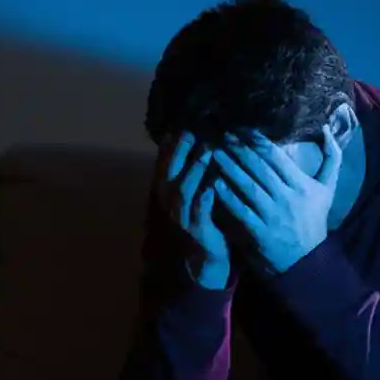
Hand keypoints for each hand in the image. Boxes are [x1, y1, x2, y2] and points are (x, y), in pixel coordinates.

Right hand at [156, 132, 229, 288]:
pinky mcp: (197, 229)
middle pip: (169, 172)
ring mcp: (181, 216)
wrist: (206, 256)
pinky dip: (206, 195)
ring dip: (195, 170)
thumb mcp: (194, 191)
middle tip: (192, 132)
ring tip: (207, 152)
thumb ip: (192, 169)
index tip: (181, 124)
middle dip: (180, 152)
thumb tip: (198, 138)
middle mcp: (170, 202)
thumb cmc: (204, 217)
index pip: (164, 162)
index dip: (171, 143)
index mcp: (168, 190)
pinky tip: (215, 182)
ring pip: (183, 190)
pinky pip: (200, 210)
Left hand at [211, 124, 341, 275]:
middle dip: (239, 150)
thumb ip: (332, 158)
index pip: (277, 157)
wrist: (307, 259)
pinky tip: (214, 184)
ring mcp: (273, 215)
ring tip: (215, 154)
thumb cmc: (314, 219)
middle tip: (222, 135)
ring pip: (248, 187)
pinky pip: (240, 210)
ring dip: (230, 169)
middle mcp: (288, 198)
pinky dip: (227, 197)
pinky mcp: (259, 232)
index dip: (257, 140)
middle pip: (260, 168)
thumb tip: (328, 128)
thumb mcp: (327, 189)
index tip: (241, 129)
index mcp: (303, 185)